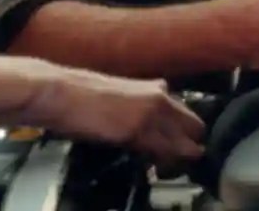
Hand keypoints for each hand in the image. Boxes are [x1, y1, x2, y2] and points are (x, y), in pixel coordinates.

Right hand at [31, 68, 204, 166]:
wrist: (63, 92)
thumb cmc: (83, 95)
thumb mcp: (123, 96)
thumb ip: (144, 107)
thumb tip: (154, 126)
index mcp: (157, 88)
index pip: (188, 114)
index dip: (188, 134)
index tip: (181, 147)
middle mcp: (160, 97)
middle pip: (195, 128)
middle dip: (191, 147)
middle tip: (179, 162)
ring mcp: (151, 113)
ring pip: (184, 143)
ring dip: (180, 159)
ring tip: (167, 169)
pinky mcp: (137, 130)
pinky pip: (163, 152)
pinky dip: (164, 164)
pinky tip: (157, 168)